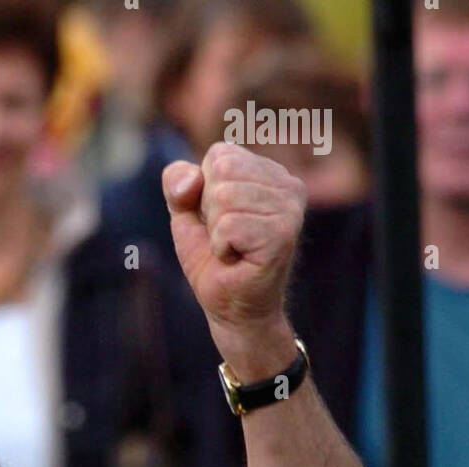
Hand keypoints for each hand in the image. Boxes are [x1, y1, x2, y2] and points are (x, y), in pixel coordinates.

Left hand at [162, 144, 306, 375]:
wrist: (230, 309)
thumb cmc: (213, 261)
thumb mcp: (187, 215)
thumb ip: (178, 184)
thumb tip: (192, 179)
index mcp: (270, 173)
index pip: (220, 156)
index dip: (204, 192)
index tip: (220, 221)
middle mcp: (288, 185)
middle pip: (222, 172)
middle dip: (209, 211)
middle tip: (226, 238)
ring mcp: (290, 209)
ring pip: (224, 198)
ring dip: (216, 232)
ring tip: (233, 249)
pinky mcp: (282, 235)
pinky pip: (229, 225)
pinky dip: (221, 247)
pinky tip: (237, 259)